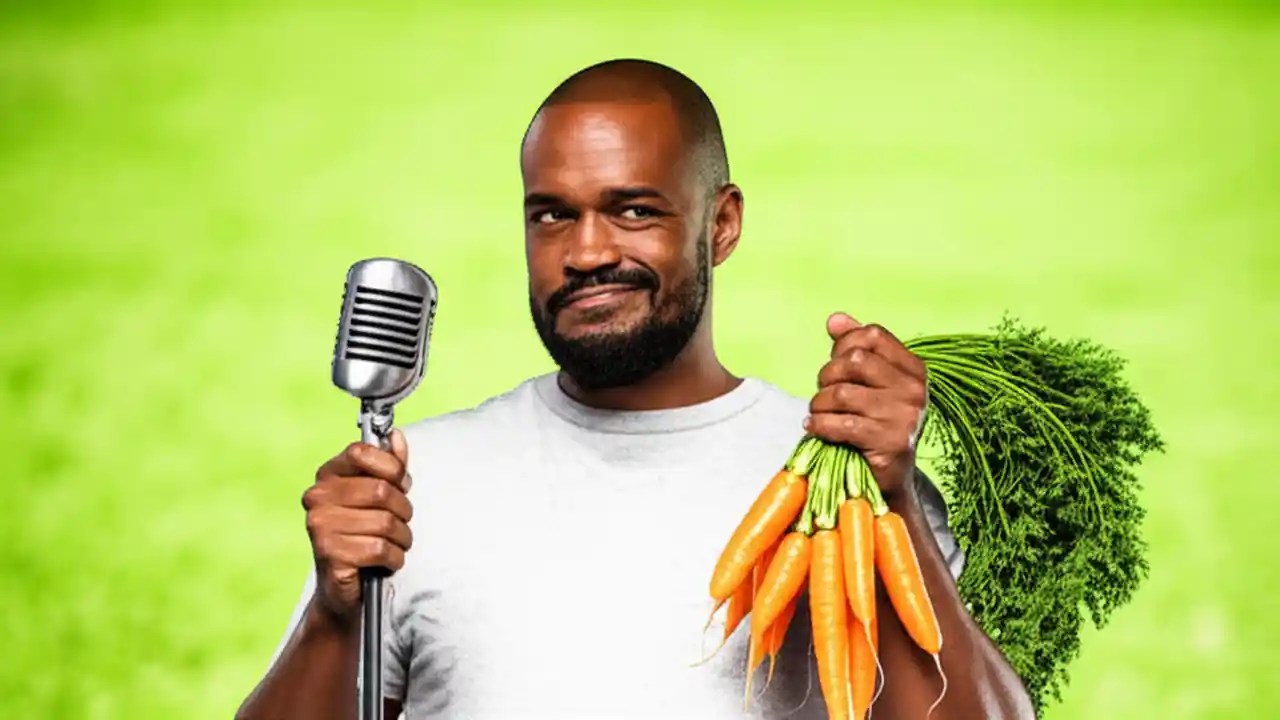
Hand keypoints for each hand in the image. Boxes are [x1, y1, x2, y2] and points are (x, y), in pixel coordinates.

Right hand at [302, 429, 413, 622]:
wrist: (343, 588)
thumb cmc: (363, 536)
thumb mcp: (378, 496)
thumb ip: (389, 465)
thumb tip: (395, 436)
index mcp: (327, 476)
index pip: (361, 452)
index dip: (392, 468)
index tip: (400, 484)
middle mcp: (317, 498)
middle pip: (382, 490)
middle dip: (403, 510)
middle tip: (400, 523)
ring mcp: (320, 527)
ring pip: (385, 522)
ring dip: (401, 538)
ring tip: (394, 544)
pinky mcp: (330, 554)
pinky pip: (380, 548)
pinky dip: (394, 558)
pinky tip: (386, 561)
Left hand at [804, 313, 927, 496]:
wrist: (889, 478)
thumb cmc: (875, 424)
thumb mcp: (870, 384)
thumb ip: (855, 348)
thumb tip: (835, 319)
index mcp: (914, 370)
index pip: (872, 335)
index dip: (844, 345)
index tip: (835, 364)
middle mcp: (915, 390)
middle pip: (854, 361)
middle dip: (827, 376)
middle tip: (824, 395)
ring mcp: (904, 416)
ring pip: (841, 392)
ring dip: (819, 404)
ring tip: (818, 414)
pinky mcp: (889, 442)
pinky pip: (840, 423)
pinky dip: (819, 425)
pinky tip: (815, 428)